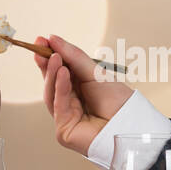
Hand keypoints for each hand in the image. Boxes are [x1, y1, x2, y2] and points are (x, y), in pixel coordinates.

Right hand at [34, 34, 132, 155]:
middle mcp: (70, 103)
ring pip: (51, 94)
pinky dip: (60, 88)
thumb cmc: (118, 101)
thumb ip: (74, 57)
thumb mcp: (95, 73)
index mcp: (78, 89)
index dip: (49, 56)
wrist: (130, 123)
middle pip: (51, 82)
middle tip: (40, 46)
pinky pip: (59, 106)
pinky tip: (62, 73)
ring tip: (54, 57)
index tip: (41, 40)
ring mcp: (65, 118)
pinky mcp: (64, 130)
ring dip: (52, 74)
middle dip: (46, 64)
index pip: (58, 72)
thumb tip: (53, 39)